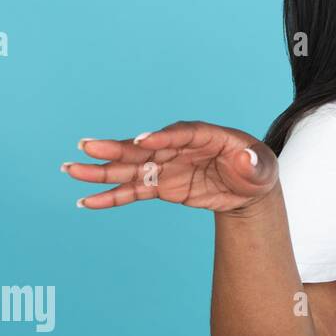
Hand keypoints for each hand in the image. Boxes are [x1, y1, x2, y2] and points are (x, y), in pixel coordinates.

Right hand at [64, 121, 277, 212]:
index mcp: (208, 136)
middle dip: (118, 148)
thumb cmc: (257, 170)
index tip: (142, 142)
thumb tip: (246, 159)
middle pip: (146, 147)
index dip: (162, 137)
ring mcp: (168, 166)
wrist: (249, 189)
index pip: (182, 133)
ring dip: (102, 170)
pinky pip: (133, 191)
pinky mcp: (162, 185)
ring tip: (71, 170)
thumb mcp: (264, 168)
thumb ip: (254, 164)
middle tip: (87, 147)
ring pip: (131, 168)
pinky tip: (86, 202)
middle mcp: (180, 147)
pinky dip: (111, 197)